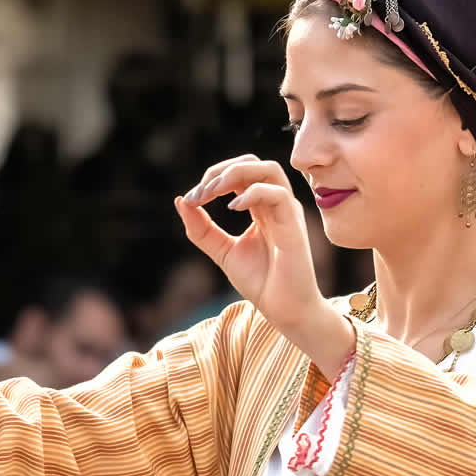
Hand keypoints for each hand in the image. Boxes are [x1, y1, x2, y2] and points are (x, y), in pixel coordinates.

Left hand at [174, 156, 330, 338]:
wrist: (286, 312)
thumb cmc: (262, 282)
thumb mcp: (223, 251)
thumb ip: (202, 229)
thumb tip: (181, 201)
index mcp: (262, 207)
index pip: (240, 173)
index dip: (212, 178)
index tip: (191, 200)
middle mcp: (277, 205)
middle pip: (253, 163)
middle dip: (221, 170)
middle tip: (200, 194)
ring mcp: (287, 213)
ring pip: (269, 170)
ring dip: (235, 174)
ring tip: (214, 193)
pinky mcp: (294, 227)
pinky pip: (278, 194)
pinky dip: (252, 194)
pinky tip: (232, 208)